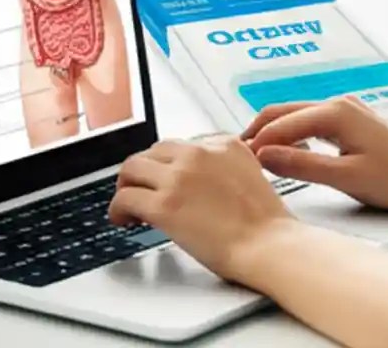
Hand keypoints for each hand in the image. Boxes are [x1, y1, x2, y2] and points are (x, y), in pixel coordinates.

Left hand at [108, 136, 297, 282]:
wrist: (268, 244)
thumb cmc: (265, 223)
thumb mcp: (250, 175)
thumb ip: (222, 168)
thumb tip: (197, 181)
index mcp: (223, 144)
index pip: (182, 144)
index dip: (170, 165)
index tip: (166, 179)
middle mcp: (199, 153)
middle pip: (154, 151)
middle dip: (146, 171)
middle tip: (143, 190)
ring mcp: (179, 177)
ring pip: (132, 168)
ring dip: (127, 186)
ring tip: (129, 204)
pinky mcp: (163, 205)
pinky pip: (125, 198)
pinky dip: (118, 210)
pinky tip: (124, 220)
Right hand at [243, 97, 387, 210]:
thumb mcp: (346, 177)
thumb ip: (302, 165)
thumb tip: (264, 156)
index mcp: (335, 113)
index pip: (281, 123)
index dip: (256, 142)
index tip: (237, 161)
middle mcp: (338, 104)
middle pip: (284, 111)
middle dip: (259, 131)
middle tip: (236, 155)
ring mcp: (346, 110)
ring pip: (297, 116)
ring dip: (275, 133)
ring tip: (255, 157)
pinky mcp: (351, 121)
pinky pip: (312, 122)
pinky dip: (294, 135)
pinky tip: (287, 153)